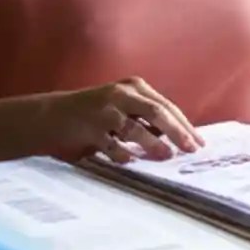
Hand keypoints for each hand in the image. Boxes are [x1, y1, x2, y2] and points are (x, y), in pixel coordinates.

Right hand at [48, 77, 203, 163]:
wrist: (50, 116)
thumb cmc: (92, 115)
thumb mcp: (123, 110)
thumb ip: (146, 120)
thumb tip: (178, 138)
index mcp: (134, 87)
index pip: (166, 106)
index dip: (184, 125)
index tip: (199, 142)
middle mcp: (121, 94)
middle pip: (157, 112)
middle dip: (177, 132)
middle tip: (191, 149)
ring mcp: (104, 109)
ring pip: (135, 127)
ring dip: (153, 144)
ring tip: (167, 156)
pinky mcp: (89, 126)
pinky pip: (111, 144)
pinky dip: (123, 154)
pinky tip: (130, 162)